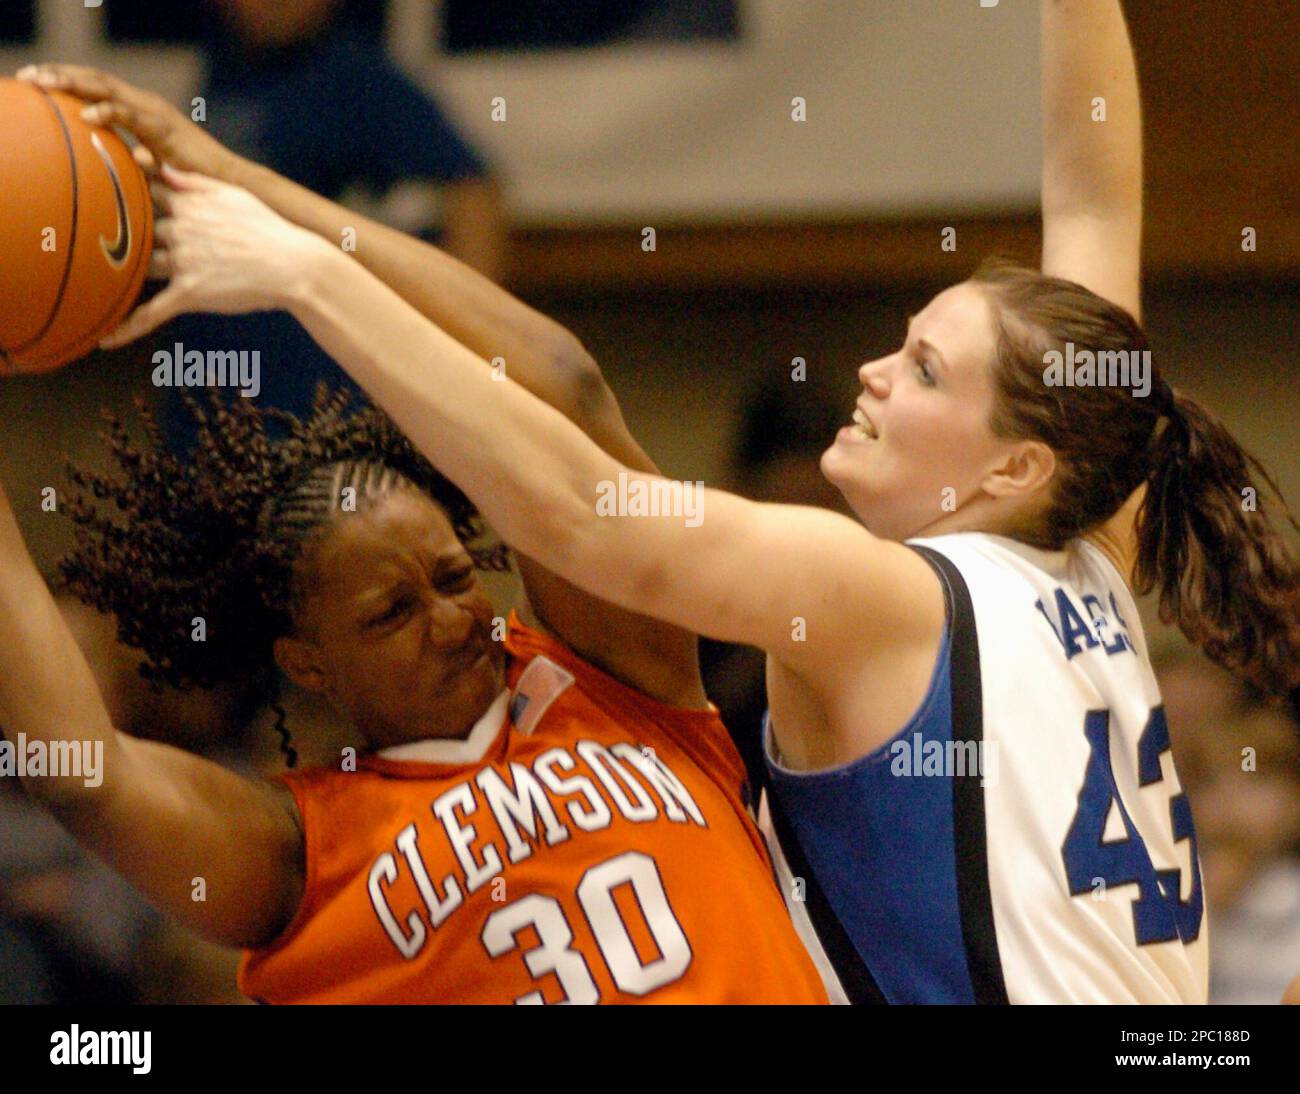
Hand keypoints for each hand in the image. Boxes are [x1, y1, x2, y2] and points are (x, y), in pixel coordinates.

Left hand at [16, 62, 242, 182]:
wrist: (232, 188)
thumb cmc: (194, 188)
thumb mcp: (153, 173)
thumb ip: (129, 167)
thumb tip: (101, 178)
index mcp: (142, 112)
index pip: (98, 87)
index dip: (66, 81)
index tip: (34, 83)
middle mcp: (147, 105)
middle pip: (95, 79)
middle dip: (59, 75)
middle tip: (28, 77)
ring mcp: (156, 114)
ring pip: (106, 88)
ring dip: (73, 84)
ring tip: (45, 84)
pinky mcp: (166, 130)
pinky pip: (131, 115)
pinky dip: (108, 111)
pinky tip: (87, 115)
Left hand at [101, 164, 336, 348]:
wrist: (294, 265)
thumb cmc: (270, 230)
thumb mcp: (234, 195)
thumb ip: (194, 182)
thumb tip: (162, 169)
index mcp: (189, 203)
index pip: (143, 192)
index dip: (121, 192)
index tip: (101, 189)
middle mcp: (181, 228)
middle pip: (134, 228)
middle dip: (116, 232)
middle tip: (86, 234)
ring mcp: (184, 260)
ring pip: (138, 265)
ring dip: (116, 273)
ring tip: (89, 280)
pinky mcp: (191, 292)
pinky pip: (152, 312)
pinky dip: (126, 328)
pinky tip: (104, 340)